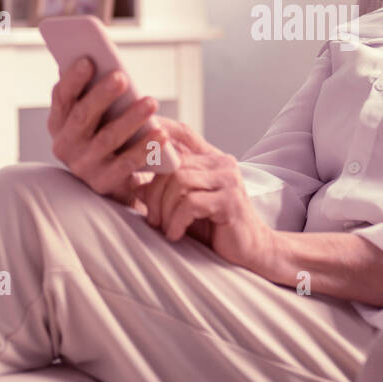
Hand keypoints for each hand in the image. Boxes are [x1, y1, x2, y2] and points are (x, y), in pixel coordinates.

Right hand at [46, 57, 170, 210]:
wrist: (113, 182)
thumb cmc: (104, 134)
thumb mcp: (93, 114)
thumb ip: (90, 90)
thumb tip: (91, 57)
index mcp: (58, 122)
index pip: (62, 97)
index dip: (73, 78)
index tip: (88, 60)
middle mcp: (65, 145)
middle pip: (82, 116)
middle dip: (102, 94)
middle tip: (122, 77)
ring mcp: (84, 166)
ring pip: (107, 138)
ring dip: (130, 118)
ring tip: (151, 102)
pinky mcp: (104, 182)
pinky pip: (127, 163)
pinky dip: (145, 147)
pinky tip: (162, 133)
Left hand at [136, 118, 278, 273]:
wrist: (250, 252)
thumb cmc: (215, 229)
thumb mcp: (184, 207)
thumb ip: (164, 191)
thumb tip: (132, 181)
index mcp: (211, 159)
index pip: (183, 133)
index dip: (160, 129)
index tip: (136, 139)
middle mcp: (222, 163)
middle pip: (173, 163)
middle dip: (153, 193)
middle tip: (151, 218)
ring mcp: (228, 180)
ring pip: (179, 181)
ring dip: (164, 209)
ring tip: (164, 227)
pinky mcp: (230, 201)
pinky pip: (190, 203)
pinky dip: (176, 221)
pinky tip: (175, 235)